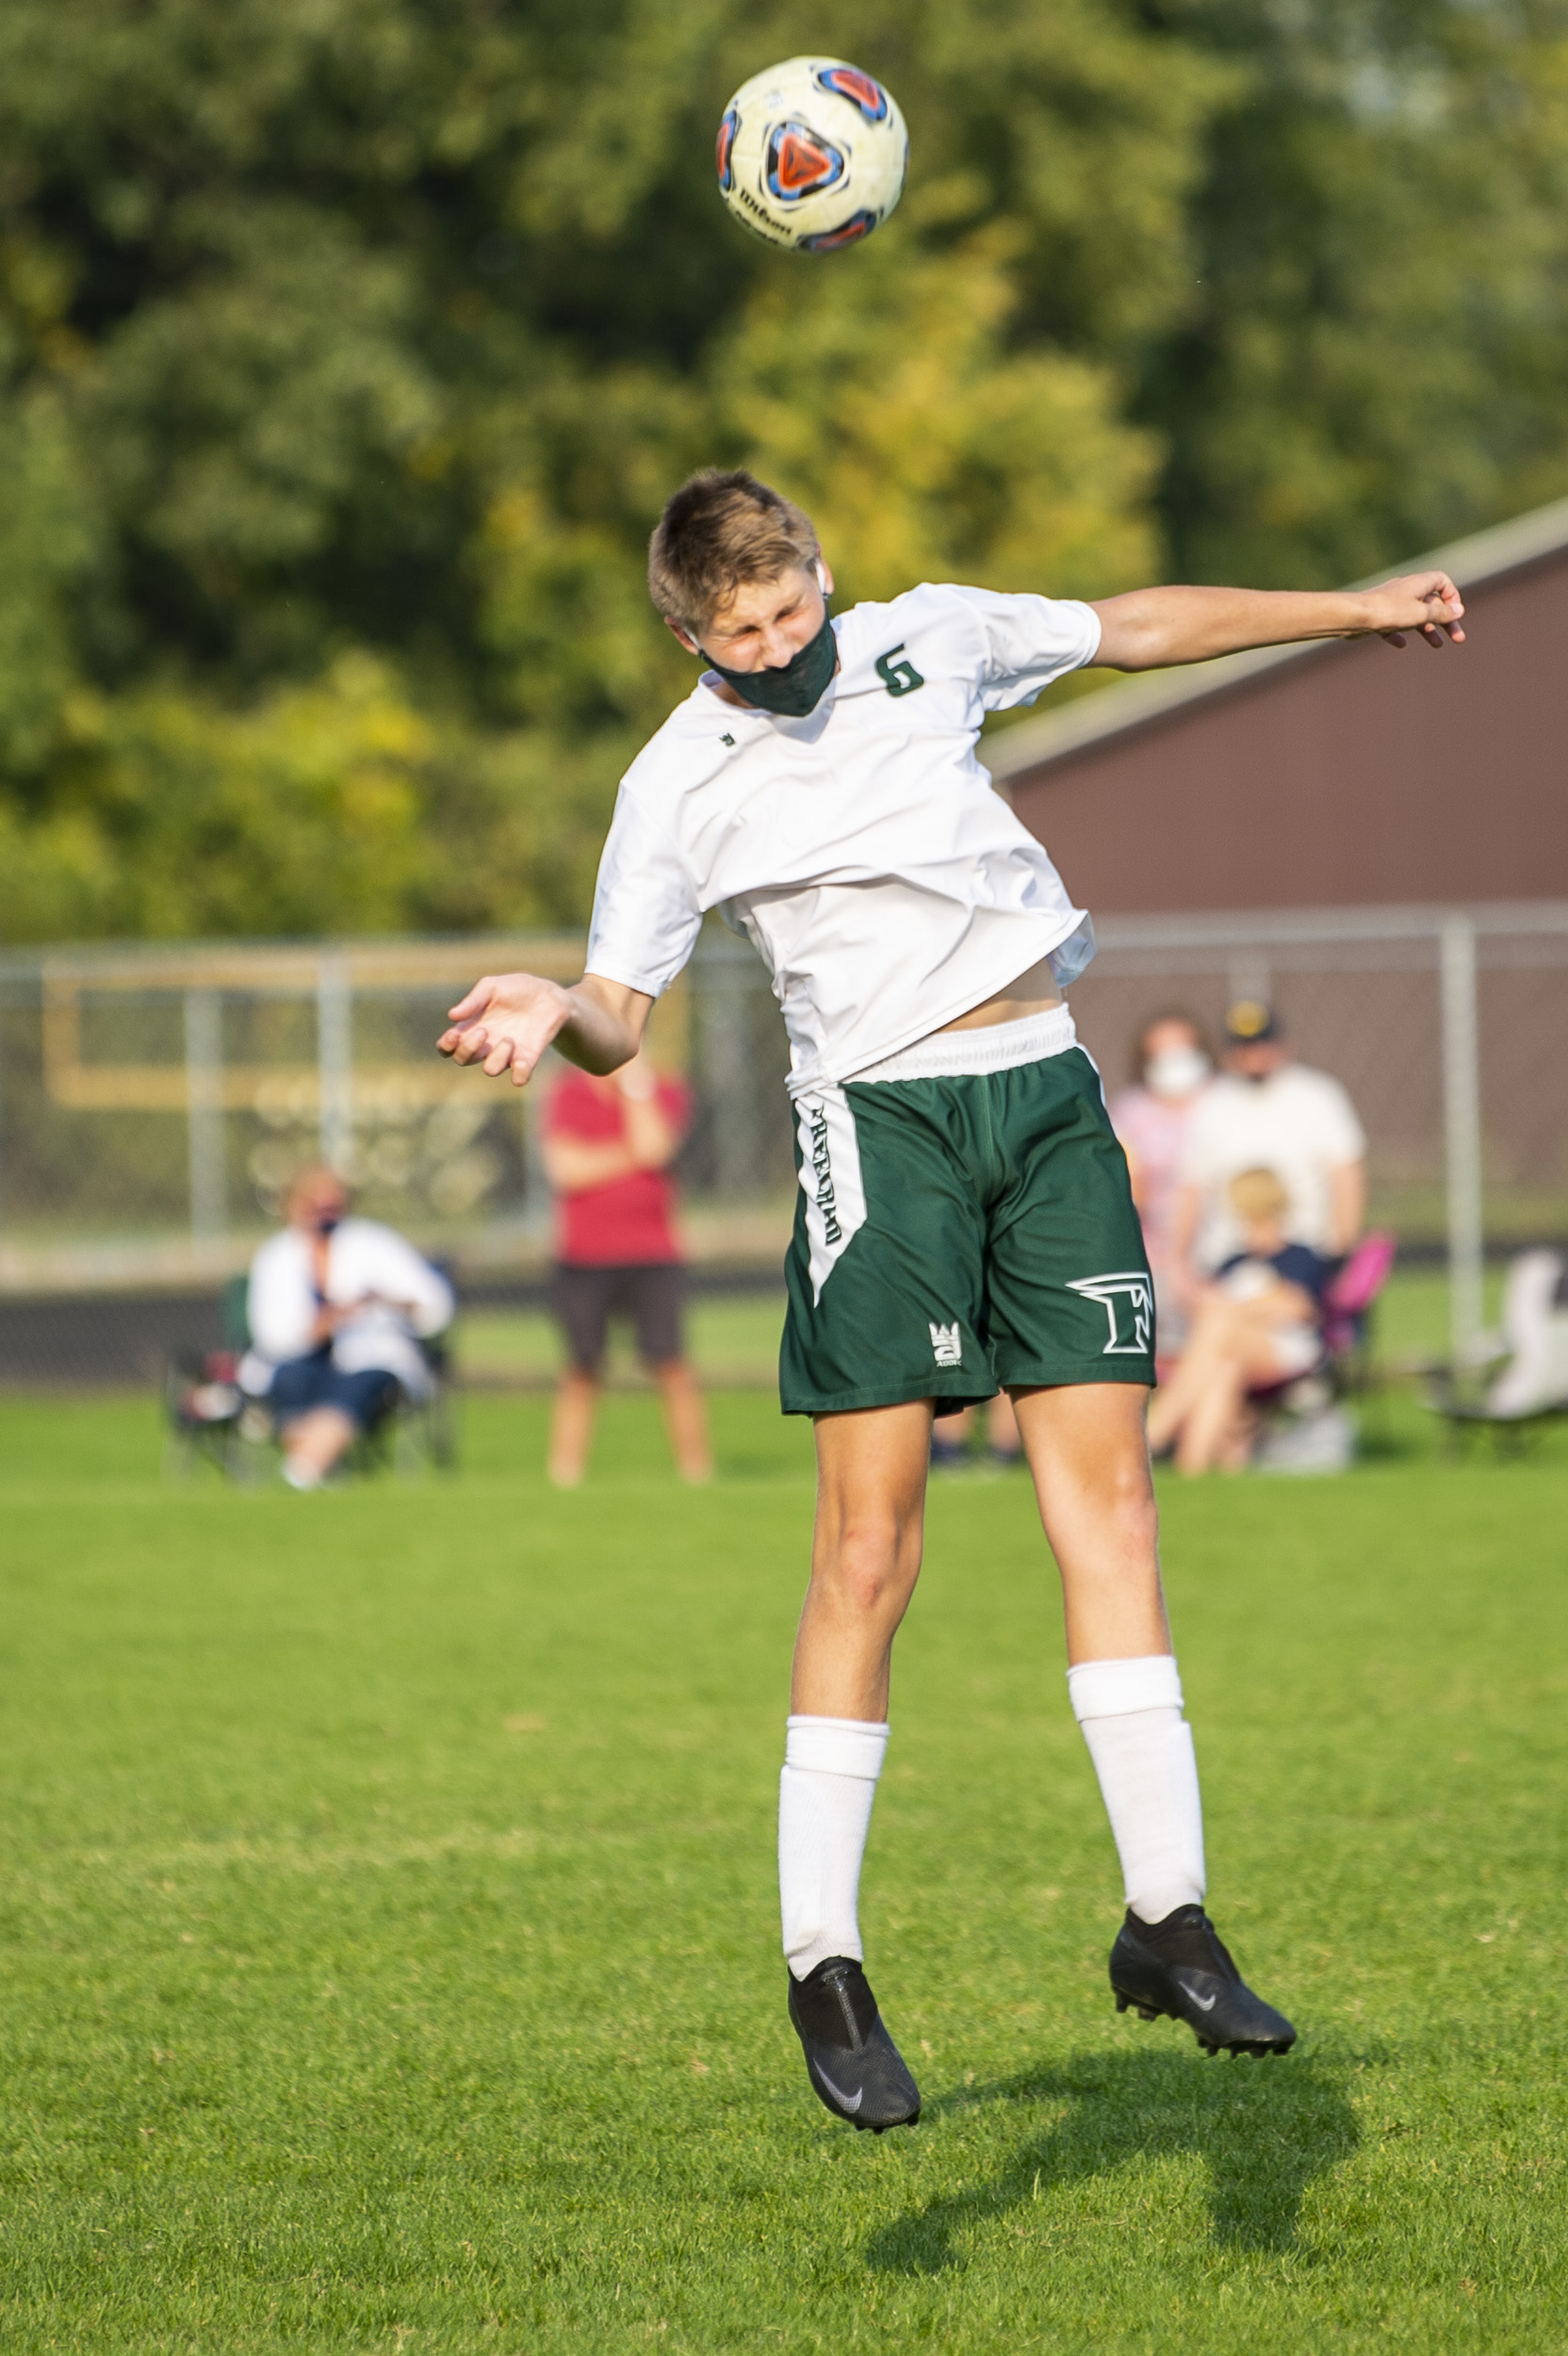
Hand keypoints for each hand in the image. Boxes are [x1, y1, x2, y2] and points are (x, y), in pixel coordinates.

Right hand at [438, 971, 573, 1088]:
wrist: (549, 996)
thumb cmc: (517, 989)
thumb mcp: (492, 987)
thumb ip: (473, 1000)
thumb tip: (452, 1016)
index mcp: (472, 1026)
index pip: (448, 1047)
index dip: (445, 1046)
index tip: (455, 1034)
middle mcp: (486, 1044)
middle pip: (462, 1060)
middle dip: (468, 1048)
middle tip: (484, 1031)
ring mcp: (506, 1053)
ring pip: (490, 1070)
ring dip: (496, 1056)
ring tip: (509, 1038)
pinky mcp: (528, 1058)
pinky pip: (519, 1078)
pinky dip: (518, 1073)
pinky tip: (521, 1059)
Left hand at [1358, 570, 1464, 647]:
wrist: (1353, 616)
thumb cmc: (1389, 611)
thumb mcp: (1421, 613)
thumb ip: (1440, 613)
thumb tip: (1458, 611)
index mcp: (1418, 583)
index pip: (1442, 581)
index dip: (1452, 596)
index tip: (1454, 613)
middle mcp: (1405, 590)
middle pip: (1432, 603)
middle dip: (1445, 621)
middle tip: (1458, 638)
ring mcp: (1391, 603)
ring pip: (1414, 615)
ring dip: (1427, 630)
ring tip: (1437, 645)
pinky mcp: (1378, 615)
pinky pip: (1393, 624)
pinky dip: (1400, 634)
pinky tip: (1401, 645)